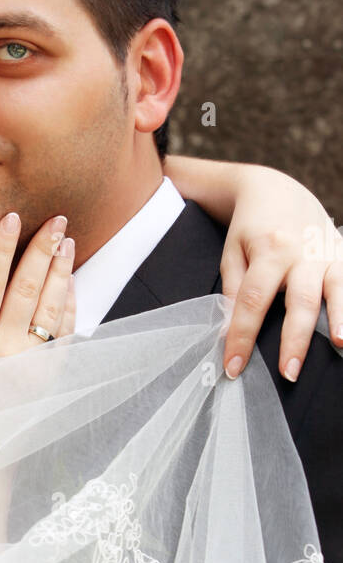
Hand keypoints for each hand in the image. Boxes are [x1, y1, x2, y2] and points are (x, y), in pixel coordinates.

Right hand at [0, 212, 75, 377]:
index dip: (1, 247)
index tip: (11, 219)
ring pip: (53, 308)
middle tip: (56, 220)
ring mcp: (32, 367)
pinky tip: (71, 286)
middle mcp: (7, 352)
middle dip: (43, 250)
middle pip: (29, 288)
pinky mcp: (48, 380)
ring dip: (62, 272)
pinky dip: (71, 308)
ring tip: (67, 244)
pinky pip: (66, 336)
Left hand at [219, 172, 342, 380]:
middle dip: (294, 341)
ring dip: (339, 320)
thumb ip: (234, 290)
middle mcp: (302, 252)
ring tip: (340, 346)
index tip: (233, 367)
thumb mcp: (231, 253)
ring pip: (337, 289)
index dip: (242, 337)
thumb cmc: (249, 228)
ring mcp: (327, 252)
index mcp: (269, 250)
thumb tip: (230, 330)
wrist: (277, 189)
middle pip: (300, 301)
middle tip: (288, 373)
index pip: (252, 302)